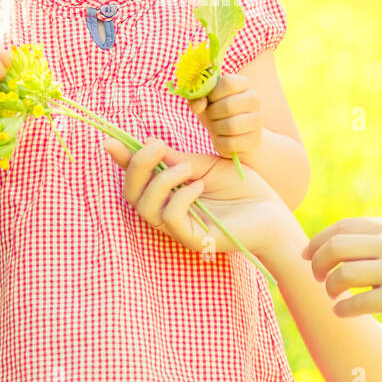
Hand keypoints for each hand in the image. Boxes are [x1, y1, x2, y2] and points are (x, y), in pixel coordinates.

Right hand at [101, 136, 290, 264]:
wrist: (272, 211)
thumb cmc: (242, 188)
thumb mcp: (205, 165)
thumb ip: (176, 158)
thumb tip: (146, 142)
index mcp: (170, 193)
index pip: (137, 179)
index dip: (122, 161)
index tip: (109, 141)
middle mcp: (169, 212)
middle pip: (132, 195)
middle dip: (137, 166)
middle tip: (156, 145)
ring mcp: (179, 228)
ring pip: (146, 209)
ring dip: (161, 181)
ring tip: (187, 167)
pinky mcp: (193, 240)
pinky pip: (171, 218)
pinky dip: (179, 197)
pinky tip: (198, 186)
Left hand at [189, 73, 261, 161]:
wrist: (232, 136)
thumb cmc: (216, 113)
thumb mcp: (204, 101)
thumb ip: (196, 97)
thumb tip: (198, 106)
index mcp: (243, 84)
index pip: (228, 83)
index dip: (213, 94)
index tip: (210, 100)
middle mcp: (254, 99)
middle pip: (229, 106)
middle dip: (212, 114)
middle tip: (212, 116)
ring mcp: (257, 120)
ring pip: (230, 126)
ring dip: (216, 129)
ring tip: (217, 127)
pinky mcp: (254, 140)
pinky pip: (230, 143)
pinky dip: (219, 143)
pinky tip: (222, 139)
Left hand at [302, 217, 381, 345]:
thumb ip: (381, 243)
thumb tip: (335, 248)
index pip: (343, 226)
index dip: (318, 240)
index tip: (307, 255)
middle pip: (337, 246)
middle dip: (318, 262)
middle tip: (316, 277)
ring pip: (343, 273)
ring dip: (329, 286)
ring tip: (332, 295)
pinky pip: (356, 303)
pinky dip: (342, 309)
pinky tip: (341, 312)